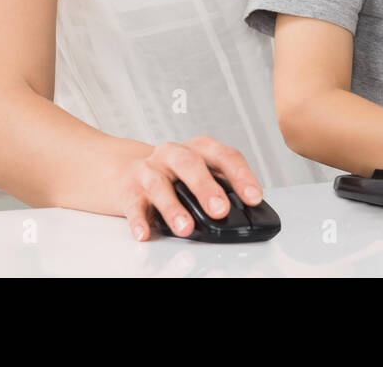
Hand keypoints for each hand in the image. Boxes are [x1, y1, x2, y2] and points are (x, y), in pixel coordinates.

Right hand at [120, 136, 263, 240]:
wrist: (128, 171)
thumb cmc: (175, 174)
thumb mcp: (201, 172)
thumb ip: (220, 187)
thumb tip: (245, 212)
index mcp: (199, 148)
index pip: (224, 156)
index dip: (241, 176)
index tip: (253, 197)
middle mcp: (173, 154)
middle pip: (191, 165)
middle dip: (207, 188)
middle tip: (220, 211)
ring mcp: (150, 170)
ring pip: (160, 185)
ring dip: (173, 208)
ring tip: (185, 227)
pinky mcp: (129, 190)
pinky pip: (134, 205)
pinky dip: (140, 220)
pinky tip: (145, 233)